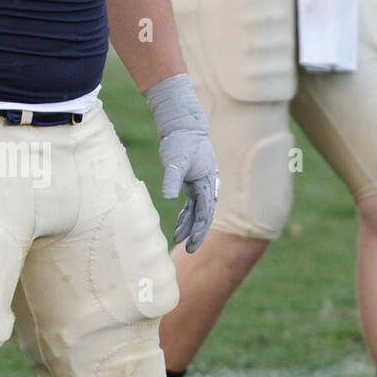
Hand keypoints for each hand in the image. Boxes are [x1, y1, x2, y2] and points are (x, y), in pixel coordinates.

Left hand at [144, 74, 218, 253]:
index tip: (192, 243)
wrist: (183, 126)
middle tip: (189, 249)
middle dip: (197, 232)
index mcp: (207, 183)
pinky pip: (193, 203)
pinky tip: (178, 225)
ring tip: (178, 239)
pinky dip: (186, 215)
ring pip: (198, 210)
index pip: (205, 212)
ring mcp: (202, 184)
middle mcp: (208, 185)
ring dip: (189, 225)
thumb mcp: (174, 160)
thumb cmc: (179, 142)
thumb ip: (171, 179)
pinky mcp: (193, 181)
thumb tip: (169, 199)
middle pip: (204, 215)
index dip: (199, 229)